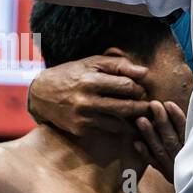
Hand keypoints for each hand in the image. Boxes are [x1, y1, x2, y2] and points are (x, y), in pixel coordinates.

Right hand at [27, 55, 149, 135]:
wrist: (42, 94)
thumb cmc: (72, 74)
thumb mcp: (92, 62)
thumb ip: (118, 64)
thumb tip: (145, 72)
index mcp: (91, 80)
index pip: (127, 86)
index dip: (139, 88)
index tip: (142, 90)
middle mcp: (87, 100)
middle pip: (127, 107)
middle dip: (142, 107)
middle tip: (150, 106)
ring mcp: (84, 117)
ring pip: (120, 123)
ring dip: (135, 120)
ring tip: (142, 115)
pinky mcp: (81, 129)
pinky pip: (109, 130)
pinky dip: (120, 128)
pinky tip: (127, 124)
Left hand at [134, 100, 186, 183]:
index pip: (186, 132)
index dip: (177, 118)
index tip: (168, 104)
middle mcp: (185, 159)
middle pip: (171, 139)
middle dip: (162, 121)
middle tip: (153, 105)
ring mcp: (175, 168)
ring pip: (161, 150)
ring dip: (150, 135)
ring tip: (140, 120)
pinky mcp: (168, 175)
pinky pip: (155, 165)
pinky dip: (146, 154)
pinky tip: (137, 143)